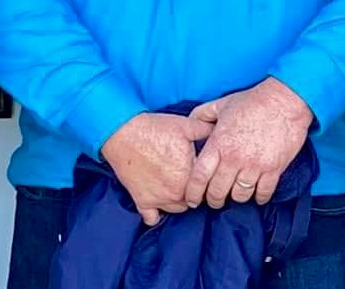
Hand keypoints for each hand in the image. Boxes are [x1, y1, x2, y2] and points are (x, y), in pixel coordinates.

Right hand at [101, 112, 214, 226]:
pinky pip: (152, 218)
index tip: (204, 172)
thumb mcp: (186, 125)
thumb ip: (207, 131)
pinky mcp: (143, 202)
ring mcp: (160, 199)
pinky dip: (156, 213)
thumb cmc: (154, 128)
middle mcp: (178, 192)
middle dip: (194, 190)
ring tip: (175, 186)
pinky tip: (158, 203)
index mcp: (192, 174)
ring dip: (179, 200)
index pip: (208, 185)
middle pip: (195, 199)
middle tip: (188, 177)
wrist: (123, 133)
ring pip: (178, 209)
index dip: (207, 178)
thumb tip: (220, 132)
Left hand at [185, 78, 311, 208]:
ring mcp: (254, 165)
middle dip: (214, 200)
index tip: (193, 200)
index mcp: (219, 144)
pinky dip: (259, 197)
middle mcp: (234, 158)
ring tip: (235, 195)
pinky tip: (256, 195)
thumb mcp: (222, 104)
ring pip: (240, 195)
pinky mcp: (273, 169)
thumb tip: (190, 122)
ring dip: (236, 198)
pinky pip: (263, 193)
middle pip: (218, 191)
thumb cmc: (253, 101)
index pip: (200, 176)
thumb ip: (202, 114)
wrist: (284, 101)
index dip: (194, 192)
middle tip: (214, 201)